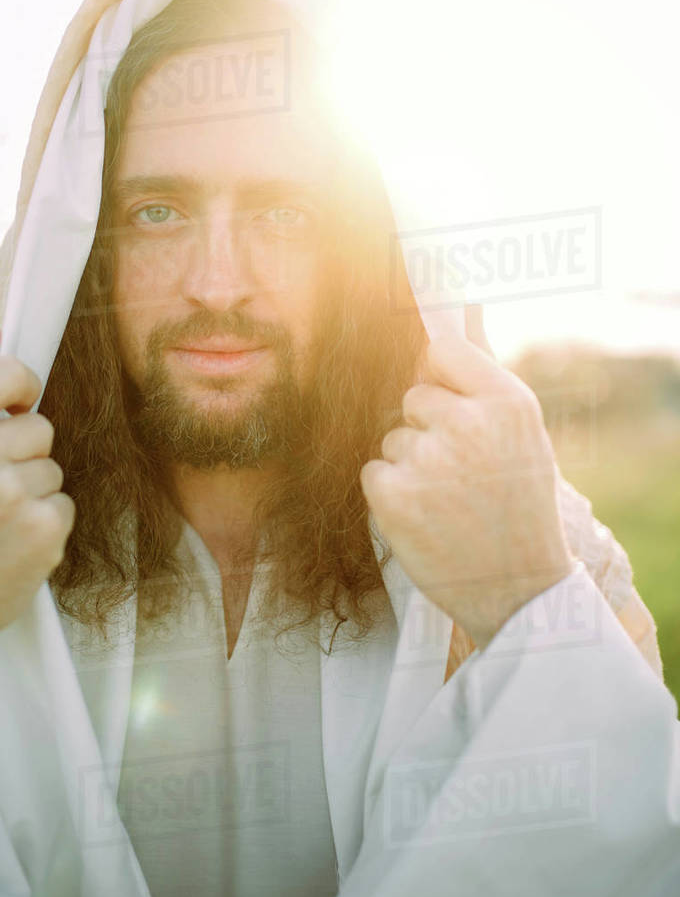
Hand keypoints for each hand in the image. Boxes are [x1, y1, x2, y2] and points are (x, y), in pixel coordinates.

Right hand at [0, 325, 75, 676]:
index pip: (10, 372)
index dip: (21, 392)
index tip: (13, 413)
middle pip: (40, 428)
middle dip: (21, 456)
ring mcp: (7, 495)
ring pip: (52, 470)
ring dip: (31, 495)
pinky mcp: (40, 533)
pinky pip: (63, 507)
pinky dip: (43, 529)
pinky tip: (4, 549)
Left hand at [360, 307, 571, 648]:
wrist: (518, 589)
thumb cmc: (519, 504)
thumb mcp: (521, 434)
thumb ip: (484, 377)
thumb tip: (457, 306)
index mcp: (506, 402)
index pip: (442, 352)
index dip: (438, 377)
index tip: (446, 399)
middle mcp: (467, 423)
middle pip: (412, 397)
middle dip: (426, 429)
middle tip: (461, 472)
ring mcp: (428, 458)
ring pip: (392, 437)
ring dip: (410, 465)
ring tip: (448, 501)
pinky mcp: (393, 494)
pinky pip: (374, 471)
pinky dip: (391, 495)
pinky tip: (425, 518)